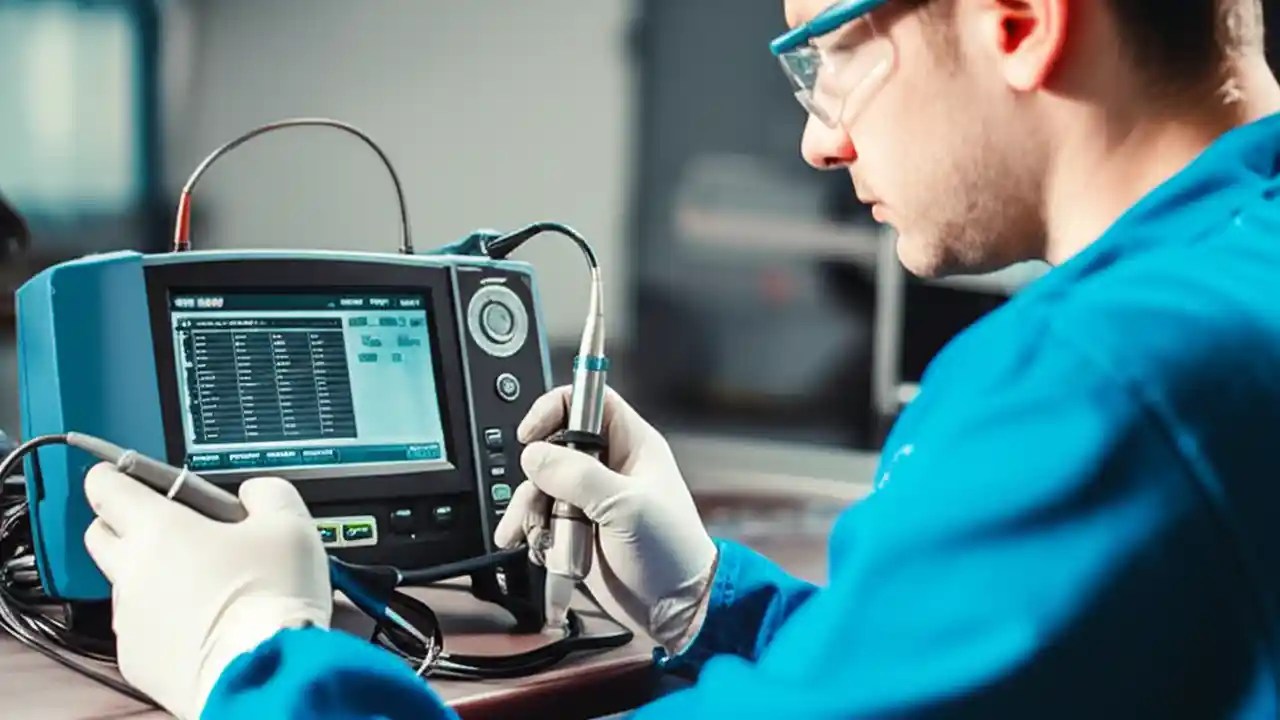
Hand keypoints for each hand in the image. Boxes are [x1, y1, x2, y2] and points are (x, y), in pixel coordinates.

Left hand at [83, 467, 331, 719]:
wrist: (267, 673)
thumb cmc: (273, 597)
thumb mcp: (291, 524)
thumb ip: (267, 493)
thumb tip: (254, 494)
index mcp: (158, 528)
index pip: (106, 486)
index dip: (115, 475)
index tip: (129, 476)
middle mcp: (132, 571)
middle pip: (100, 534)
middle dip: (126, 524)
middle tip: (173, 529)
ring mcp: (129, 619)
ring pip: (124, 583)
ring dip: (151, 576)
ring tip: (203, 585)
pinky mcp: (136, 659)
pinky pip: (140, 627)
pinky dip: (162, 620)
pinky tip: (203, 623)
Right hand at [494, 386, 716, 651]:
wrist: (676, 610)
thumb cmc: (669, 552)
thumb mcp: (626, 506)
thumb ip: (577, 476)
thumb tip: (533, 453)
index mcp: (631, 445)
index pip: (587, 402)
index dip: (556, 408)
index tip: (531, 433)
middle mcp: (608, 467)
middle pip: (554, 445)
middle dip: (536, 473)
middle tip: (537, 499)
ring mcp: (590, 500)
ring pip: (541, 486)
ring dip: (529, 509)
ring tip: (532, 535)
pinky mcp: (576, 531)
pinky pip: (541, 520)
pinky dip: (532, 533)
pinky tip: (537, 548)